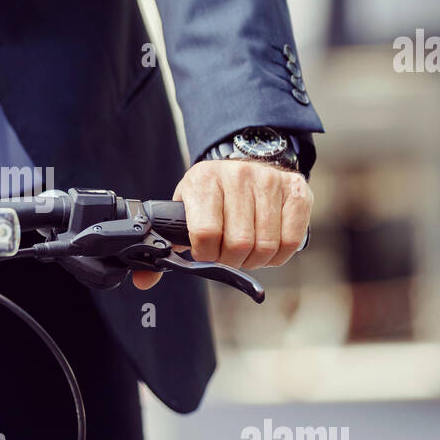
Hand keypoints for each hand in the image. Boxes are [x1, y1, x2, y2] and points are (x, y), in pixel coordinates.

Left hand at [132, 158, 312, 289]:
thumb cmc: (212, 195)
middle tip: (228, 257)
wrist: (246, 159)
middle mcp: (238, 176)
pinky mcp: (296, 190)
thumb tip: (143, 280)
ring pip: (266, 245)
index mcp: (204, 181)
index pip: (206, 233)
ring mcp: (269, 181)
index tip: (205, 254)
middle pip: (238, 244)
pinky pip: (291, 240)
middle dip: (231, 261)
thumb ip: (165, 246)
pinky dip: (279, 255)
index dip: (206, 254)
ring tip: (247, 253)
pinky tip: (268, 248)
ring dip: (255, 261)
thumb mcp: (185, 210)